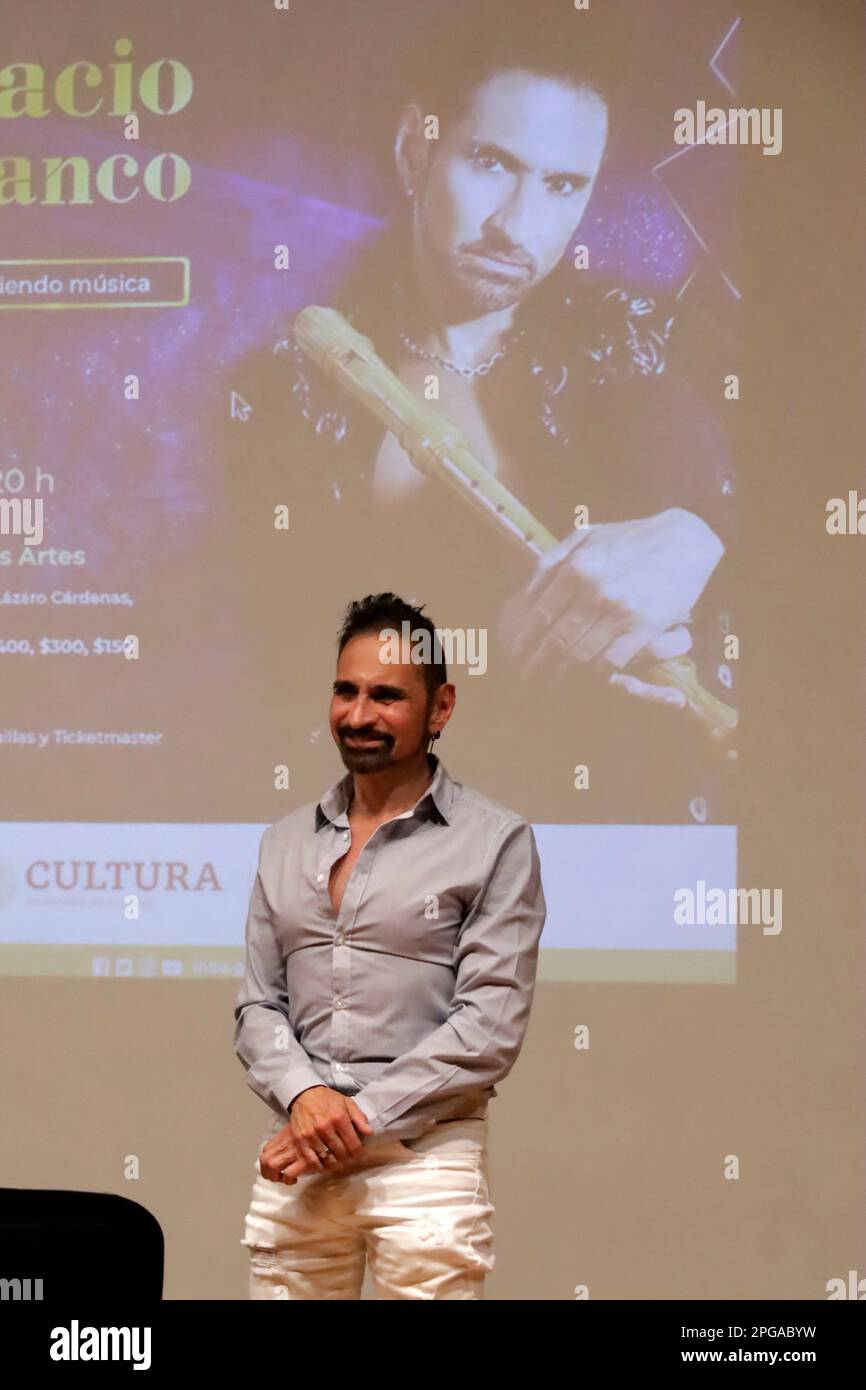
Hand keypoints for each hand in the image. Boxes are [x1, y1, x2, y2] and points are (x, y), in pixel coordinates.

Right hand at [263, 1085, 374, 1182]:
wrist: (304, 1094)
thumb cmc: (327, 1099)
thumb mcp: (347, 1103)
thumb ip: (360, 1118)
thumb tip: (369, 1133)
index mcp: (339, 1118)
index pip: (353, 1144)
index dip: (359, 1153)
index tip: (360, 1155)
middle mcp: (325, 1127)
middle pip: (341, 1153)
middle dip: (348, 1159)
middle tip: (350, 1160)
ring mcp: (311, 1135)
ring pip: (327, 1159)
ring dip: (335, 1164)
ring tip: (339, 1163)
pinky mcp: (300, 1140)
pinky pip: (311, 1161)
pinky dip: (319, 1167)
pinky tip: (324, 1165)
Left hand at [499, 508, 722, 704]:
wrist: (685, 541)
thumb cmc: (630, 538)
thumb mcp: (587, 535)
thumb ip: (554, 559)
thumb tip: (523, 588)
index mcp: (577, 566)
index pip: (538, 613)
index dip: (522, 639)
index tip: (512, 654)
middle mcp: (595, 589)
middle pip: (554, 639)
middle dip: (535, 663)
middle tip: (524, 677)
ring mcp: (620, 610)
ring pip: (580, 654)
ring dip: (560, 674)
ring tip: (549, 684)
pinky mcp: (644, 627)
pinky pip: (611, 660)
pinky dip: (594, 674)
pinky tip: (584, 678)